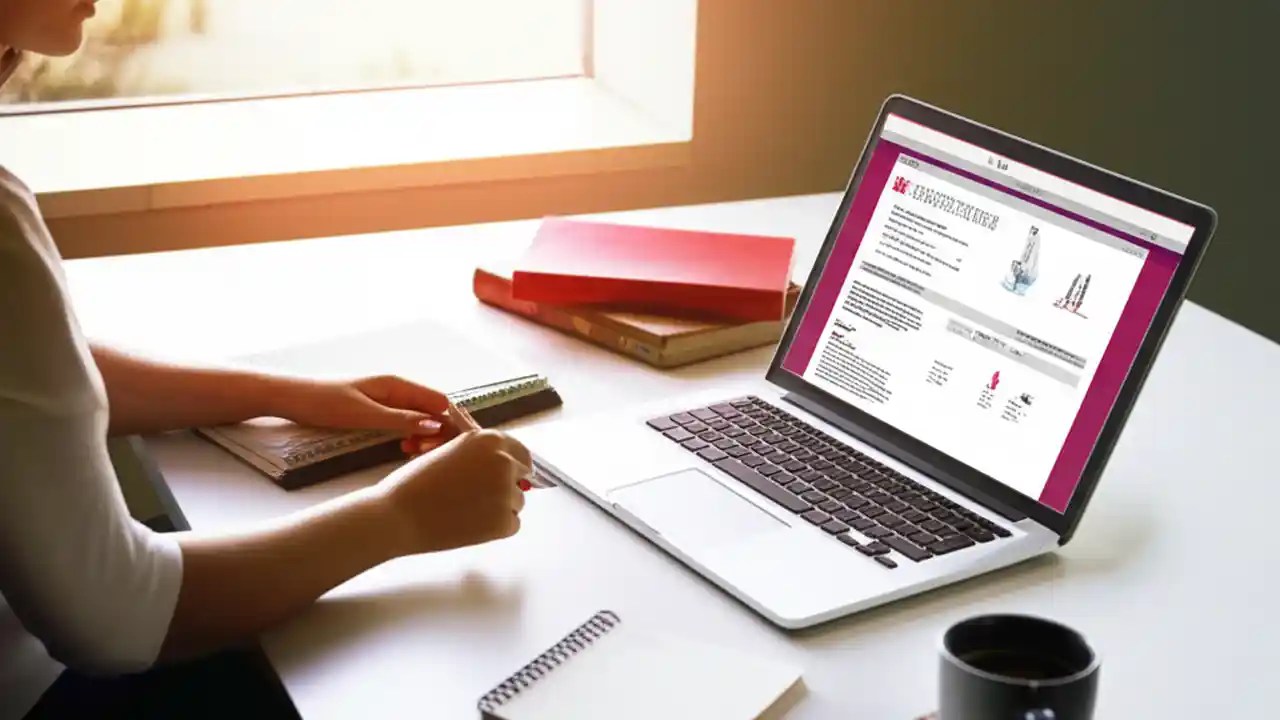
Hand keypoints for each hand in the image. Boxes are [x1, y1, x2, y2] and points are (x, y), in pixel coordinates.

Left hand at [270, 375, 454, 438]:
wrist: (290, 398)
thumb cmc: (324, 402)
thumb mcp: (365, 414)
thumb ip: (401, 420)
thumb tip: (435, 425)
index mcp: (397, 384)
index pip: (439, 401)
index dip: (445, 423)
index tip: (437, 446)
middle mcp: (396, 389)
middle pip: (431, 410)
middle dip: (434, 432)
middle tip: (421, 452)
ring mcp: (386, 399)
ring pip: (418, 418)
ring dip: (421, 435)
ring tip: (409, 451)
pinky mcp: (376, 410)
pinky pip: (402, 422)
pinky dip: (407, 435)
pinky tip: (400, 447)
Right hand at [376, 427, 531, 553]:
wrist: (397, 514)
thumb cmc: (415, 482)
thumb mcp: (450, 450)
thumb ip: (478, 451)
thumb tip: (502, 457)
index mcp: (490, 439)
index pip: (521, 454)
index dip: (511, 466)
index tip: (503, 476)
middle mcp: (504, 461)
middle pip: (521, 477)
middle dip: (506, 486)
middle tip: (478, 498)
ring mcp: (507, 492)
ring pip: (517, 502)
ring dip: (499, 508)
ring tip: (466, 511)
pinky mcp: (504, 522)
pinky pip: (512, 525)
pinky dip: (496, 528)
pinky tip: (469, 525)